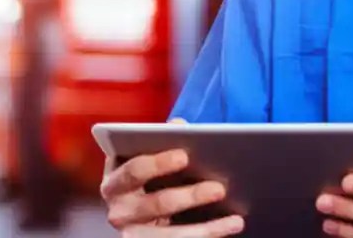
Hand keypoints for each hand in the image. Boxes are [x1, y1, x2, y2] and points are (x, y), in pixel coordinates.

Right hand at [100, 121, 243, 236]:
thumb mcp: (152, 161)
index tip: (184, 156)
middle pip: (155, 204)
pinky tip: (231, 227)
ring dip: (206, 228)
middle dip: (189, 196)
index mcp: (115, 180)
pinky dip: (209, 235)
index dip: (158, 163)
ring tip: (236, 219)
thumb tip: (178, 125)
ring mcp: (132, 235)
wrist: (140, 217)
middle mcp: (118, 210)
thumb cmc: (150, 180)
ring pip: (170, 235)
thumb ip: (163, 141)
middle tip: (220, 188)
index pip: (133, 170)